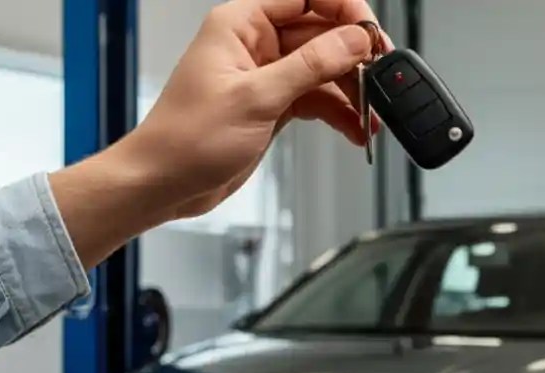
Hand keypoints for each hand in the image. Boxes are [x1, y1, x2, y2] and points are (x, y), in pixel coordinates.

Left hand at [50, 0, 390, 266]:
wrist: (164, 183)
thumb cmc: (186, 138)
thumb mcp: (257, 98)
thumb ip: (310, 66)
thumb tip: (353, 39)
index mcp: (241, 24)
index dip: (343, 11)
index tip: (369, 35)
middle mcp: (256, 44)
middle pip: (321, 34)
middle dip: (354, 57)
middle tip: (380, 80)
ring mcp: (267, 76)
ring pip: (324, 70)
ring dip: (351, 91)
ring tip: (371, 115)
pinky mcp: (273, 105)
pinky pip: (317, 99)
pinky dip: (339, 114)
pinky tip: (356, 129)